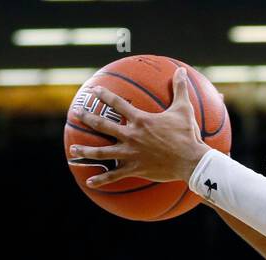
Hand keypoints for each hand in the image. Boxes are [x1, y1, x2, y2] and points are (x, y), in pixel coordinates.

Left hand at [69, 68, 210, 186]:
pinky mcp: (135, 169)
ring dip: (86, 151)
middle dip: (87, 118)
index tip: (93, 90)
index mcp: (140, 120)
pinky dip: (102, 179)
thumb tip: (182, 71)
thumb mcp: (184, 110)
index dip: (104, 95)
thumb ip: (181, 89)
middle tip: (76, 114)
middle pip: (103, 125)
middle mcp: (131, 135)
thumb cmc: (188, 136)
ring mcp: (131, 153)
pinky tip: (90, 182)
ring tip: (74, 149)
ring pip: (102, 152)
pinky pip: (115, 175)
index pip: (117, 104)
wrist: (191, 161)